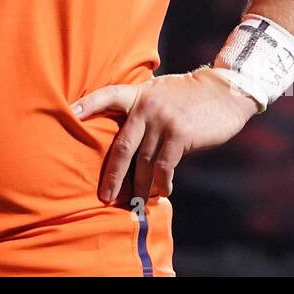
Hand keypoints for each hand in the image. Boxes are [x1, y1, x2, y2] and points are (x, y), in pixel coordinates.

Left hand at [72, 68, 258, 205]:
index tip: (69, 113)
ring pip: (145, 162)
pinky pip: (165, 166)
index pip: (107, 96)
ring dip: (140, 186)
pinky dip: (162, 183)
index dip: (87, 104)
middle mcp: (147, 107)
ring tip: (136, 202)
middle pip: (122, 146)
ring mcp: (163, 121)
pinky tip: (162, 192)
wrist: (224, 91)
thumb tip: (128, 139)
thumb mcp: (160, 92)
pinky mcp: (180, 135)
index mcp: (139, 94)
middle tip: (104, 196)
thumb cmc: (189, 95)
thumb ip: (143, 108)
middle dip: (112, 174)